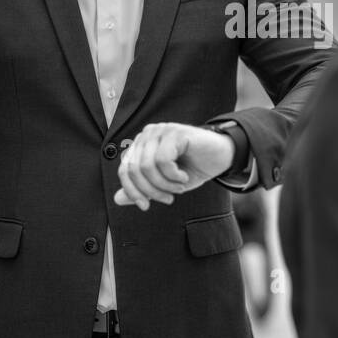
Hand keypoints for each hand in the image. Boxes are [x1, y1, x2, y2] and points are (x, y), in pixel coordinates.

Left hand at [114, 122, 235, 209]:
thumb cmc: (193, 169)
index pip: (124, 170)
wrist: (221, 157)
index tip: (145, 206)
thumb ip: (142, 189)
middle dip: (151, 190)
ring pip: (148, 166)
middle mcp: (147, 135)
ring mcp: (161, 131)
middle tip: (168, 199)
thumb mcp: (165, 185)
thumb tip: (116, 199)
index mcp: (141, 145)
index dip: (132, 191)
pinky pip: (163, 160)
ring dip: (164, 184)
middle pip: (134, 169)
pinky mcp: (175, 132)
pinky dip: (173, 175)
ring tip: (179, 187)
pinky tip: (184, 175)